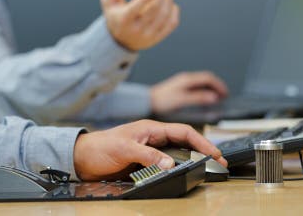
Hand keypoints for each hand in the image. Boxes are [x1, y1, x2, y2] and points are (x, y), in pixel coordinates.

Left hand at [73, 120, 226, 180]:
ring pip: (178, 153)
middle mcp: (153, 137)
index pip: (183, 131)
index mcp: (150, 128)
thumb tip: (169, 162)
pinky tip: (185, 174)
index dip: (201, 141)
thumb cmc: (100, 146)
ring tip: (208, 168)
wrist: (83, 157)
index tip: (215, 153)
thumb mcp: (124, 148)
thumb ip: (147, 154)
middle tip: (219, 163)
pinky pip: (167, 164)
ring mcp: (150, 150)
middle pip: (185, 142)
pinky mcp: (145, 162)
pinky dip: (179, 168)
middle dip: (203, 150)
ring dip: (193, 160)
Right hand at [101, 0, 178, 50]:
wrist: (121, 40)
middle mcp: (136, 29)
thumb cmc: (115, 15)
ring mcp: (148, 35)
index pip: (133, 10)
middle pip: (154, 9)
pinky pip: (172, 23)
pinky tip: (170, 3)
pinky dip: (174, 10)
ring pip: (164, 15)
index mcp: (122, 20)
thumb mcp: (108, 1)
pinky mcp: (158, 37)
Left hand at [150, 71, 228, 113]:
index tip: (225, 94)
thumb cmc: (160, 100)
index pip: (208, 78)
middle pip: (206, 79)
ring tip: (216, 99)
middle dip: (217, 87)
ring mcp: (182, 84)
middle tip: (224, 96)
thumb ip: (198, 98)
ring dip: (210, 90)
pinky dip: (203, 93)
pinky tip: (204, 101)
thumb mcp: (182, 100)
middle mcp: (186, 79)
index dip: (219, 85)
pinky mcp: (179, 89)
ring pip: (201, 84)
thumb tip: (214, 97)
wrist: (146, 101)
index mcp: (187, 79)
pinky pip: (196, 88)